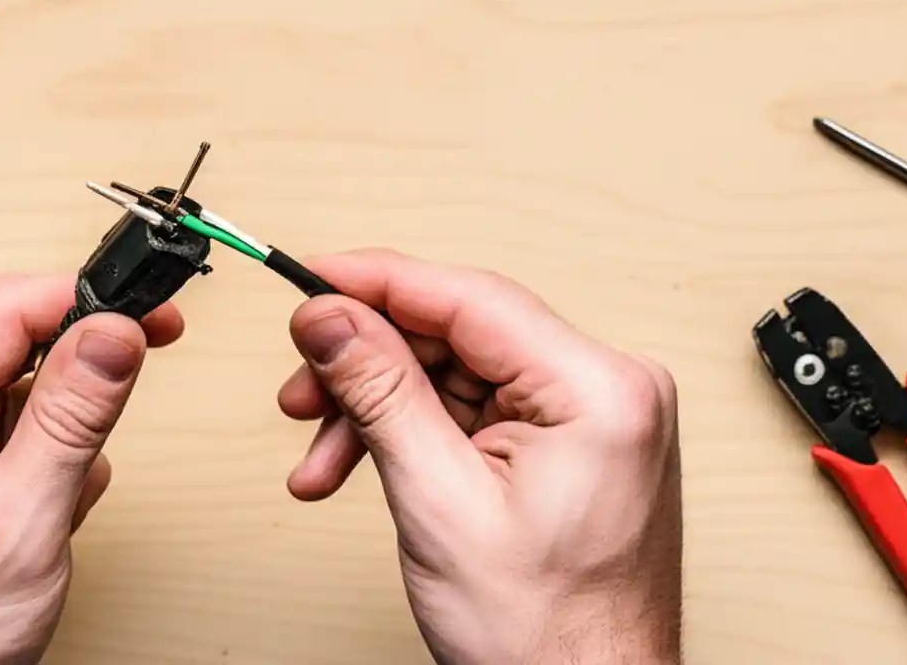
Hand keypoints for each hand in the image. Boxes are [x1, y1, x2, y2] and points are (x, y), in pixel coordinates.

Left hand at [0, 275, 183, 663]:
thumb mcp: (17, 525)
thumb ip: (69, 420)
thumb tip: (114, 332)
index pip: (7, 308)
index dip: (89, 300)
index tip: (155, 314)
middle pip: (18, 336)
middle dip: (86, 368)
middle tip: (144, 380)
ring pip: (28, 383)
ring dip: (68, 429)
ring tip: (62, 497)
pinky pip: (22, 424)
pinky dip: (55, 458)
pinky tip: (48, 507)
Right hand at [278, 251, 681, 664]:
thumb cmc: (546, 636)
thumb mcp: (439, 502)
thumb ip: (380, 393)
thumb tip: (330, 316)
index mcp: (599, 391)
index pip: (468, 298)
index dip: (375, 283)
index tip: (309, 277)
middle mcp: (606, 389)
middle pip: (455, 335)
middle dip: (366, 368)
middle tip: (300, 391)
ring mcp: (589, 417)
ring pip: (453, 375)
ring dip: (377, 411)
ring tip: (320, 460)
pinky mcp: (566, 443)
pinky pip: (471, 411)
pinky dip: (410, 435)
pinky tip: (358, 467)